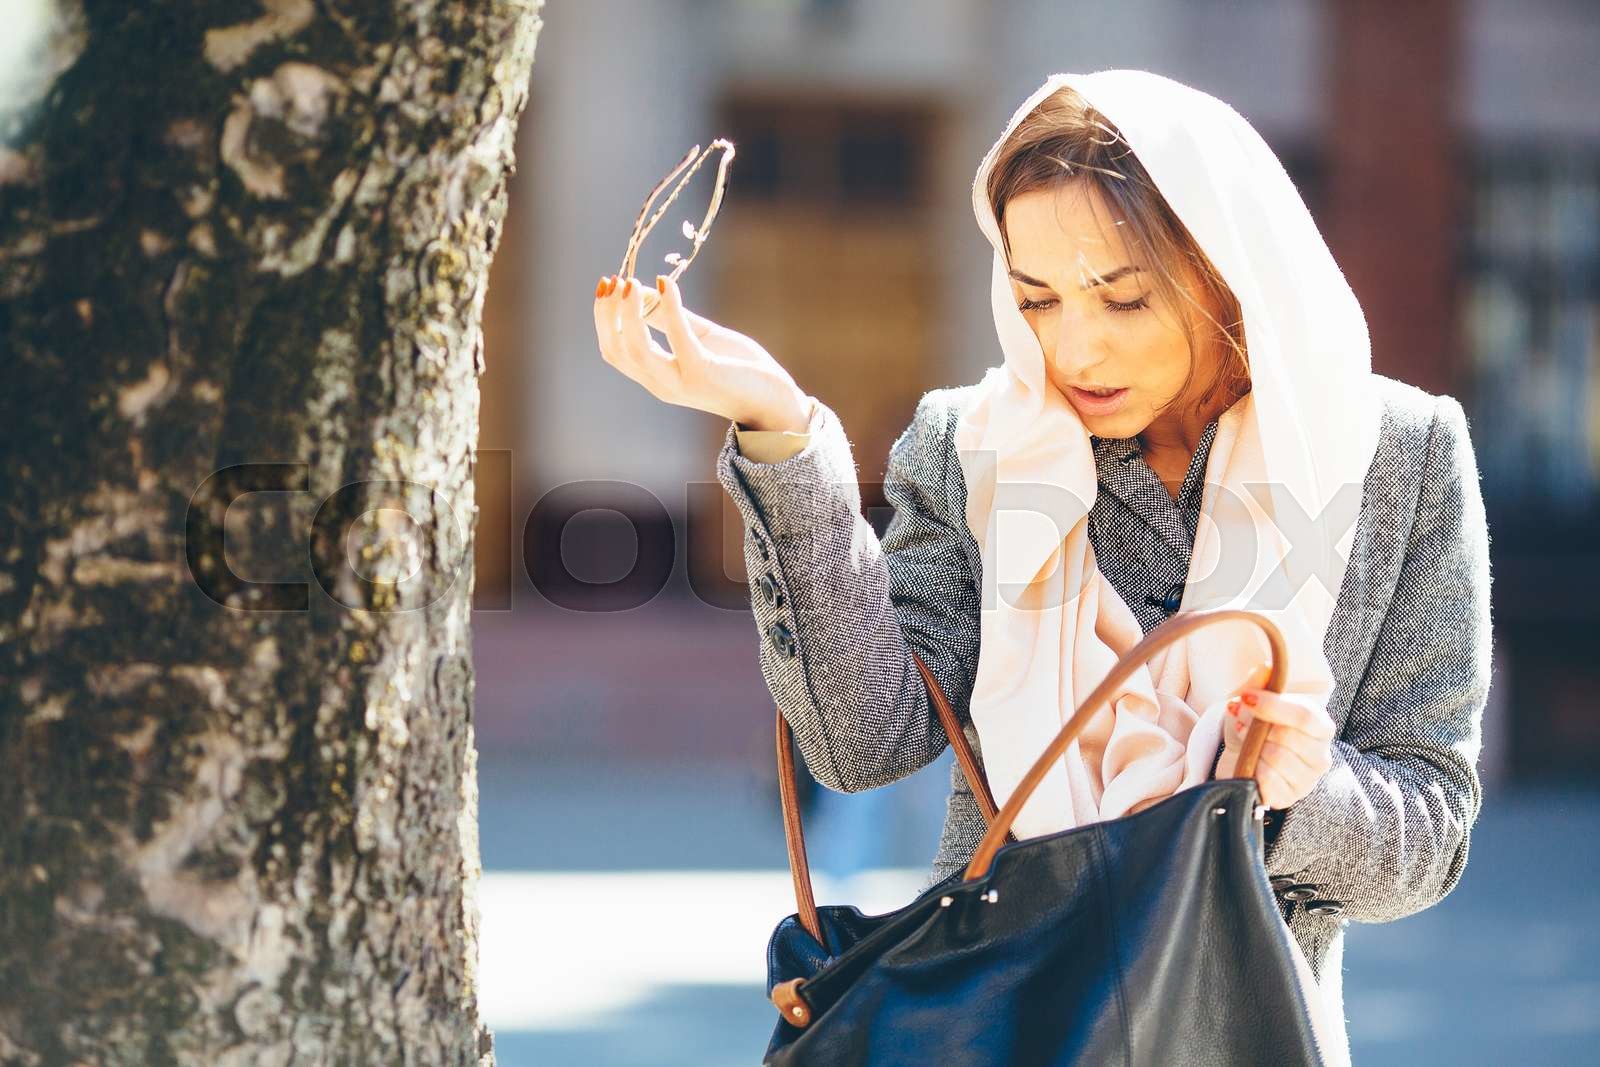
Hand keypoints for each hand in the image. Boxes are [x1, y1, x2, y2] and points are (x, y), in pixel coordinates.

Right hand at [592, 273, 811, 431]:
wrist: (775, 400)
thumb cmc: (738, 369)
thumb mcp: (699, 338)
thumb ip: (670, 319)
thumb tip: (644, 291)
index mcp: (656, 377)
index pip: (614, 350)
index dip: (604, 317)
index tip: (606, 285)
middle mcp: (662, 384)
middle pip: (617, 350)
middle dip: (608, 313)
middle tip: (613, 281)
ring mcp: (680, 382)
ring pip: (636, 349)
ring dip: (628, 314)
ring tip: (631, 283)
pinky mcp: (702, 373)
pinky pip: (678, 338)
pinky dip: (670, 309)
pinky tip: (668, 285)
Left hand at [1213, 664, 1335, 809]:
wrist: (1246, 764)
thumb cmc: (1256, 730)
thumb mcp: (1255, 703)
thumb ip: (1261, 683)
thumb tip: (1265, 668)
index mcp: (1321, 727)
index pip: (1305, 716)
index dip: (1273, 705)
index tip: (1244, 697)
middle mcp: (1321, 755)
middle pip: (1286, 736)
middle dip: (1254, 726)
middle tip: (1240, 721)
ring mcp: (1307, 780)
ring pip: (1274, 758)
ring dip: (1250, 747)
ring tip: (1244, 742)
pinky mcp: (1288, 798)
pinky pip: (1266, 781)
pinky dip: (1250, 770)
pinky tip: (1247, 764)